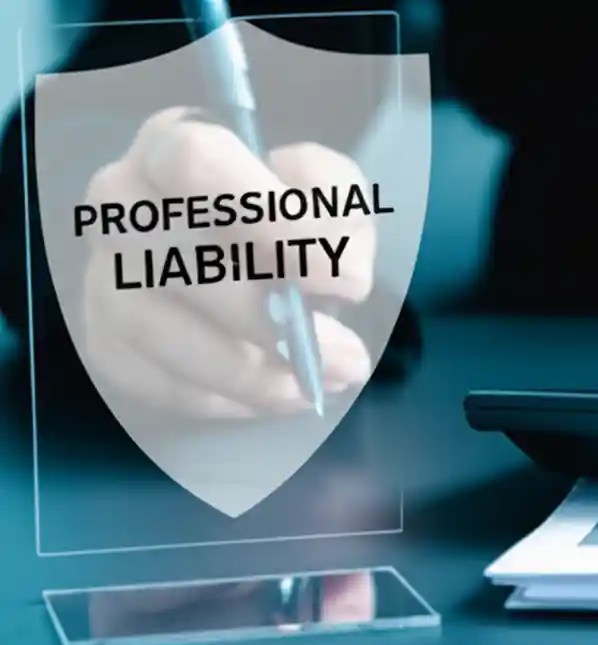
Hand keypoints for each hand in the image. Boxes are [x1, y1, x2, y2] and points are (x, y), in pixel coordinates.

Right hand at [81, 107, 374, 417]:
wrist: (258, 261)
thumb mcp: (331, 192)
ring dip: (248, 373)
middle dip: (268, 319)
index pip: (196, 162)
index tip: (345, 279)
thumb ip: (340, 209)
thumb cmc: (291, 214)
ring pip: (156, 330)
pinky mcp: (105, 339)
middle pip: (176, 259)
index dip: (271, 221)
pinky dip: (222, 399)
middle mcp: (120, 200)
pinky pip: (154, 382)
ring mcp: (103, 272)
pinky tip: (275, 395)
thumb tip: (344, 272)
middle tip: (346, 357)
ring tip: (316, 385)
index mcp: (173, 143)